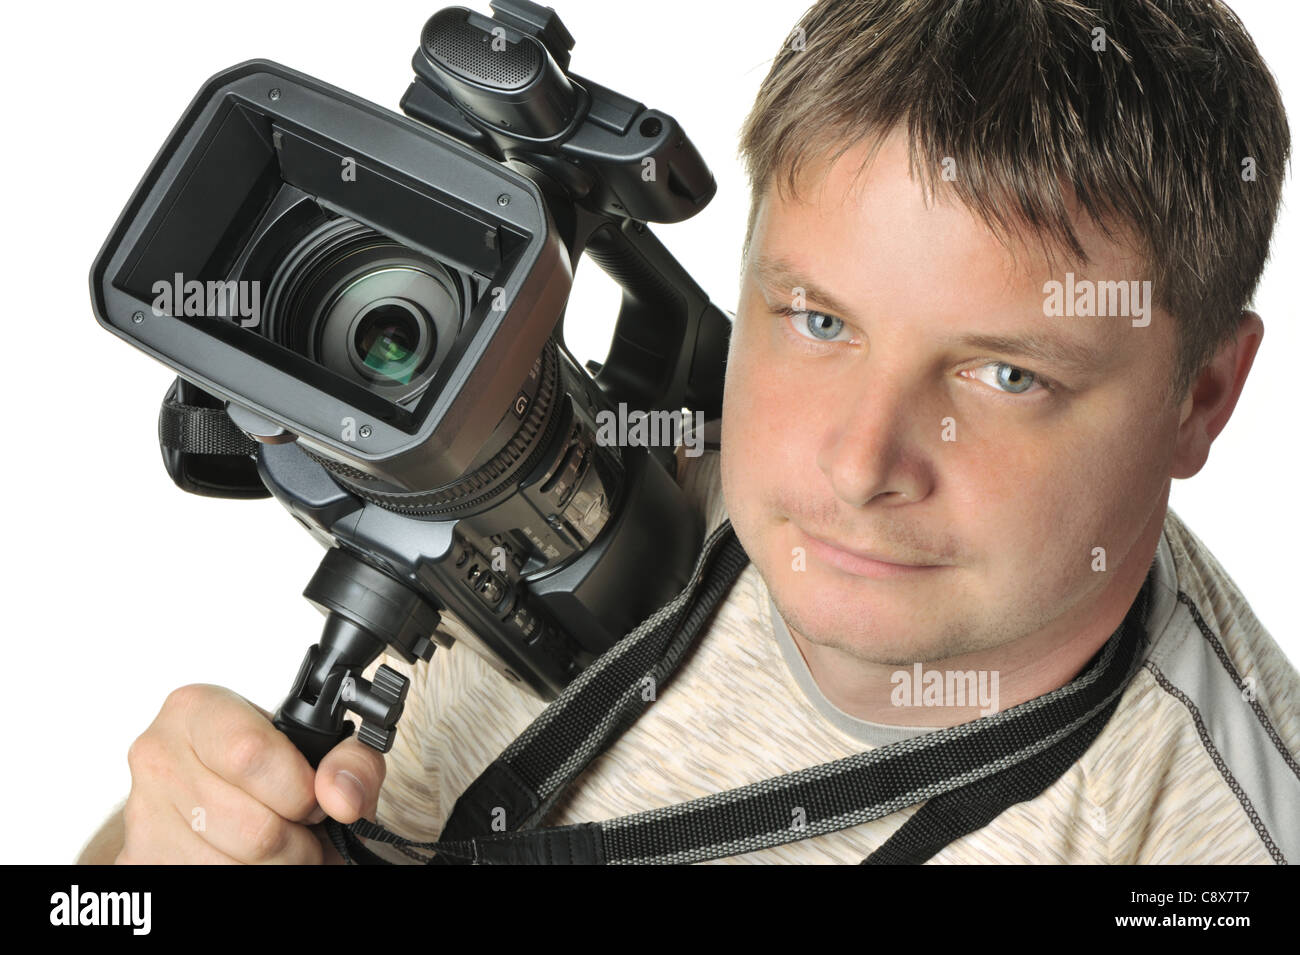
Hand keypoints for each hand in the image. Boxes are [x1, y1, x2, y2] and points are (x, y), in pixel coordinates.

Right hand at [116, 683, 385, 863]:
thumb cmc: (272, 766)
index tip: (315, 801)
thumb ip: (350, 760)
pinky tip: (253, 859)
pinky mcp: (140, 860)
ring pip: (232, 868)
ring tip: (283, 845)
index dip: (299, 791)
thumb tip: (342, 797)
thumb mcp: (322, 748)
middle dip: (297, 842)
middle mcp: (157, 756)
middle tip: (304, 831)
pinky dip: (245, 878)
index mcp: (198, 710)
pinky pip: (210, 884)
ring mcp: (141, 813)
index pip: (251, 756)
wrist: (219, 791)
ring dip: (276, 866)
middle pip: (253, 829)